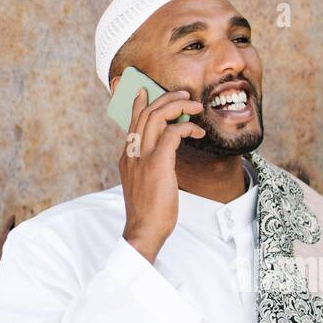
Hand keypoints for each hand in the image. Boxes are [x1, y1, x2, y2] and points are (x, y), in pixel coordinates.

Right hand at [118, 88, 205, 261]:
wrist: (143, 231)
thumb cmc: (148, 211)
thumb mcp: (143, 183)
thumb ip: (147, 165)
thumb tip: (164, 155)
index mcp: (127, 156)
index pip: (132, 122)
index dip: (139, 103)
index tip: (145, 91)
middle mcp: (132, 152)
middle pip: (146, 112)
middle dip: (166, 99)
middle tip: (185, 96)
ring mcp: (143, 157)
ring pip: (157, 116)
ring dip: (178, 106)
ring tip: (194, 107)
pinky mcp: (157, 164)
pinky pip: (172, 133)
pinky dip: (185, 127)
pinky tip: (196, 132)